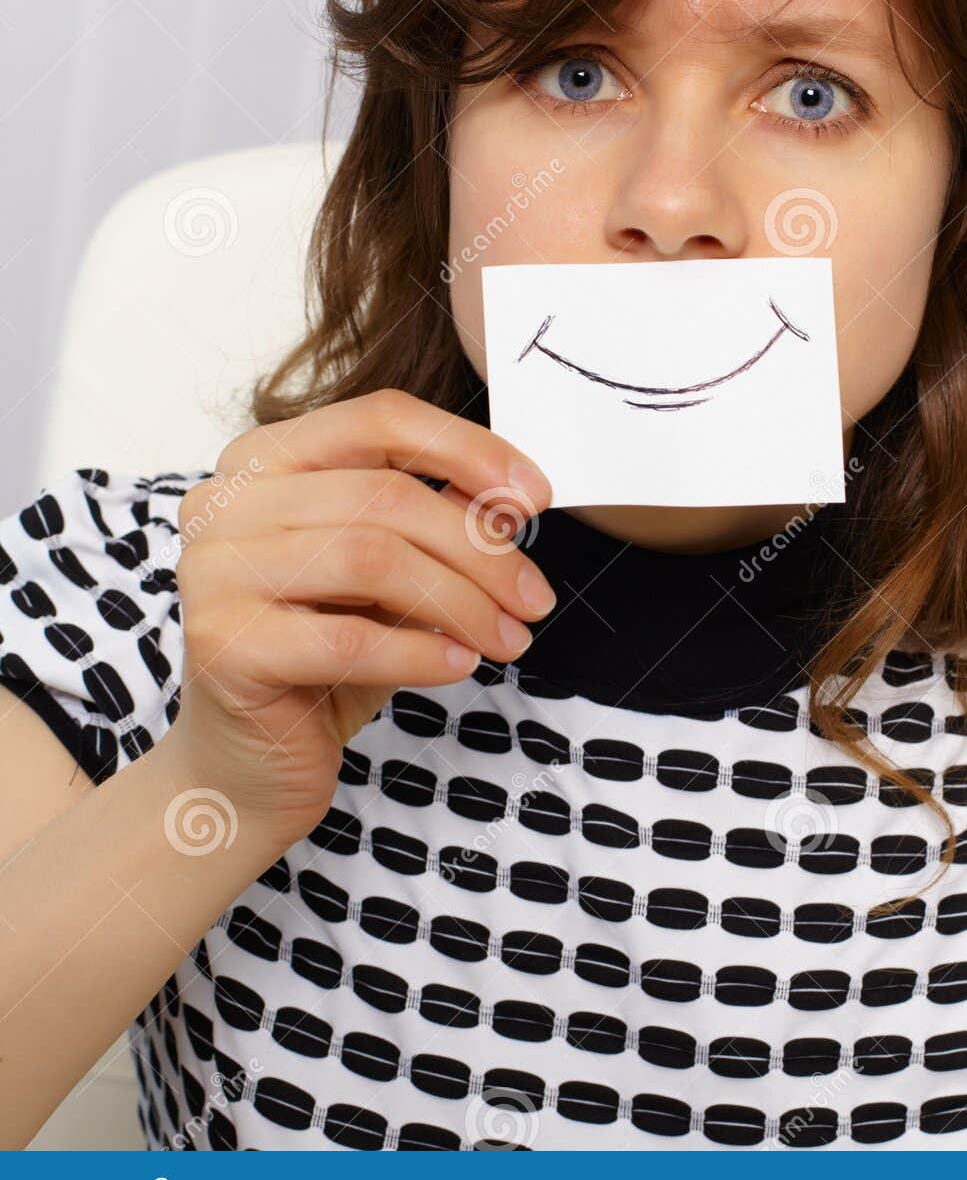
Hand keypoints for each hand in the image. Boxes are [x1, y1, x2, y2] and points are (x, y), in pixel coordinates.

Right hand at [164, 388, 554, 848]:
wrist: (251, 760)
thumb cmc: (325, 654)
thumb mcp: (395, 573)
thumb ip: (442, 518)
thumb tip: (514, 494)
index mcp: (265, 458)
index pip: (379, 418)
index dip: (468, 450)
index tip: (537, 495)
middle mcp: (225, 500)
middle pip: (385, 494)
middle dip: (479, 548)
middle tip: (535, 598)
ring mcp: (215, 570)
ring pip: (371, 558)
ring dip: (461, 601)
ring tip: (509, 638)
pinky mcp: (223, 644)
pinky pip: (347, 639)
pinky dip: (420, 651)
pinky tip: (460, 664)